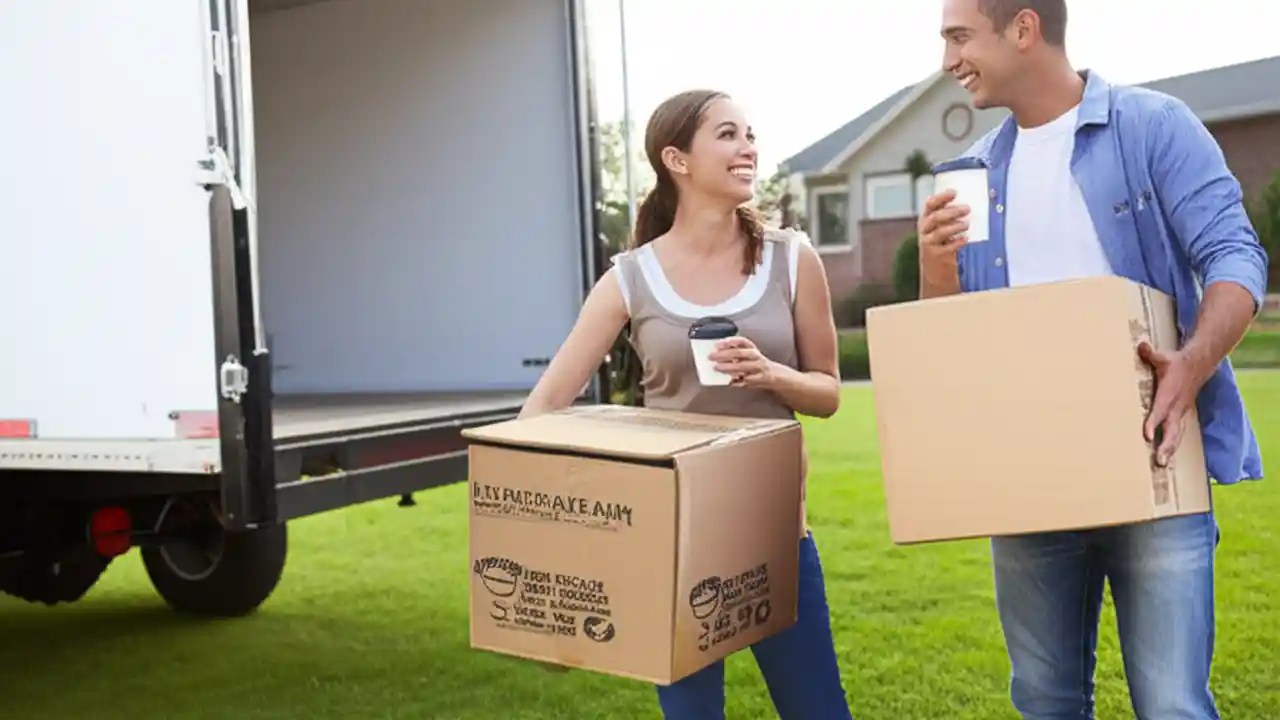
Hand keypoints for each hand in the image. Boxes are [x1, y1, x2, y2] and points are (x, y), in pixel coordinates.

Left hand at [710, 336, 777, 388]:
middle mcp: (756, 357)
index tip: (718, 344)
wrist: (775, 375)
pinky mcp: (758, 380)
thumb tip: (717, 352)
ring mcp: (758, 369)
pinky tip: (728, 381)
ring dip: (728, 367)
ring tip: (717, 368)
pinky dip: (736, 381)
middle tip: (712, 356)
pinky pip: (745, 380)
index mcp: (753, 349)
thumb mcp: (748, 354)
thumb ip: (735, 352)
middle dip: (725, 354)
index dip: (730, 341)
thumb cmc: (757, 363)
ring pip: (743, 366)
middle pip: (740, 353)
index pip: (742, 341)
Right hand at [918, 189, 969, 286]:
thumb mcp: (940, 228)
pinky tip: (965, 239)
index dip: (941, 197)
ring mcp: (928, 243)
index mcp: (926, 220)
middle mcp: (925, 230)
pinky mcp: (935, 255)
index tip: (954, 193)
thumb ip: (948, 217)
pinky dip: (957, 242)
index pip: (930, 205)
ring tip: (967, 224)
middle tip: (967, 209)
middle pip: (936, 217)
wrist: (934, 270)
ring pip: (940, 232)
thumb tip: (966, 205)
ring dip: (955, 226)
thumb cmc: (940, 245)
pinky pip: (947, 247)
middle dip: (952, 212)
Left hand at [1138, 342, 1209, 465]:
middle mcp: (1176, 406)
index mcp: (1169, 394)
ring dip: (1169, 449)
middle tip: (1158, 461)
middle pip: (1172, 430)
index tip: (1147, 436)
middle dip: (1165, 446)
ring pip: (1176, 434)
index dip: (1153, 423)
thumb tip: (1140, 345)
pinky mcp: (1181, 414)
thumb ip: (1149, 354)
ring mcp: (1180, 411)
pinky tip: (1166, 456)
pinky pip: (1178, 431)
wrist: (1199, 364)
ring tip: (1161, 464)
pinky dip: (1172, 444)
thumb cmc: (1177, 362)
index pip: (1160, 411)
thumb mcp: (1163, 357)